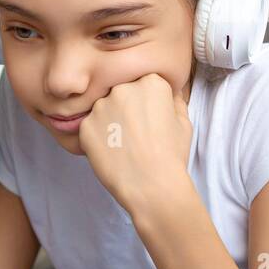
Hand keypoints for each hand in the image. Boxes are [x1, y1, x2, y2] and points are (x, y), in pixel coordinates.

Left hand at [77, 73, 192, 211]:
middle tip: (135, 131)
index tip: (149, 117)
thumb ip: (174, 99)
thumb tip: (168, 92)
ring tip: (123, 143)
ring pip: (103, 108)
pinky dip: (98, 137)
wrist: (151, 185)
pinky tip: (111, 151)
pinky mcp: (85, 125)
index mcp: (151, 82)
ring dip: (110, 120)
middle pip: (121, 92)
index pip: (143, 82)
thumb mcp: (183, 121)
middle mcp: (123, 88)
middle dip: (125, 107)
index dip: (146, 101)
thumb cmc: (171, 155)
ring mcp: (101, 106)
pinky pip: (90, 126)